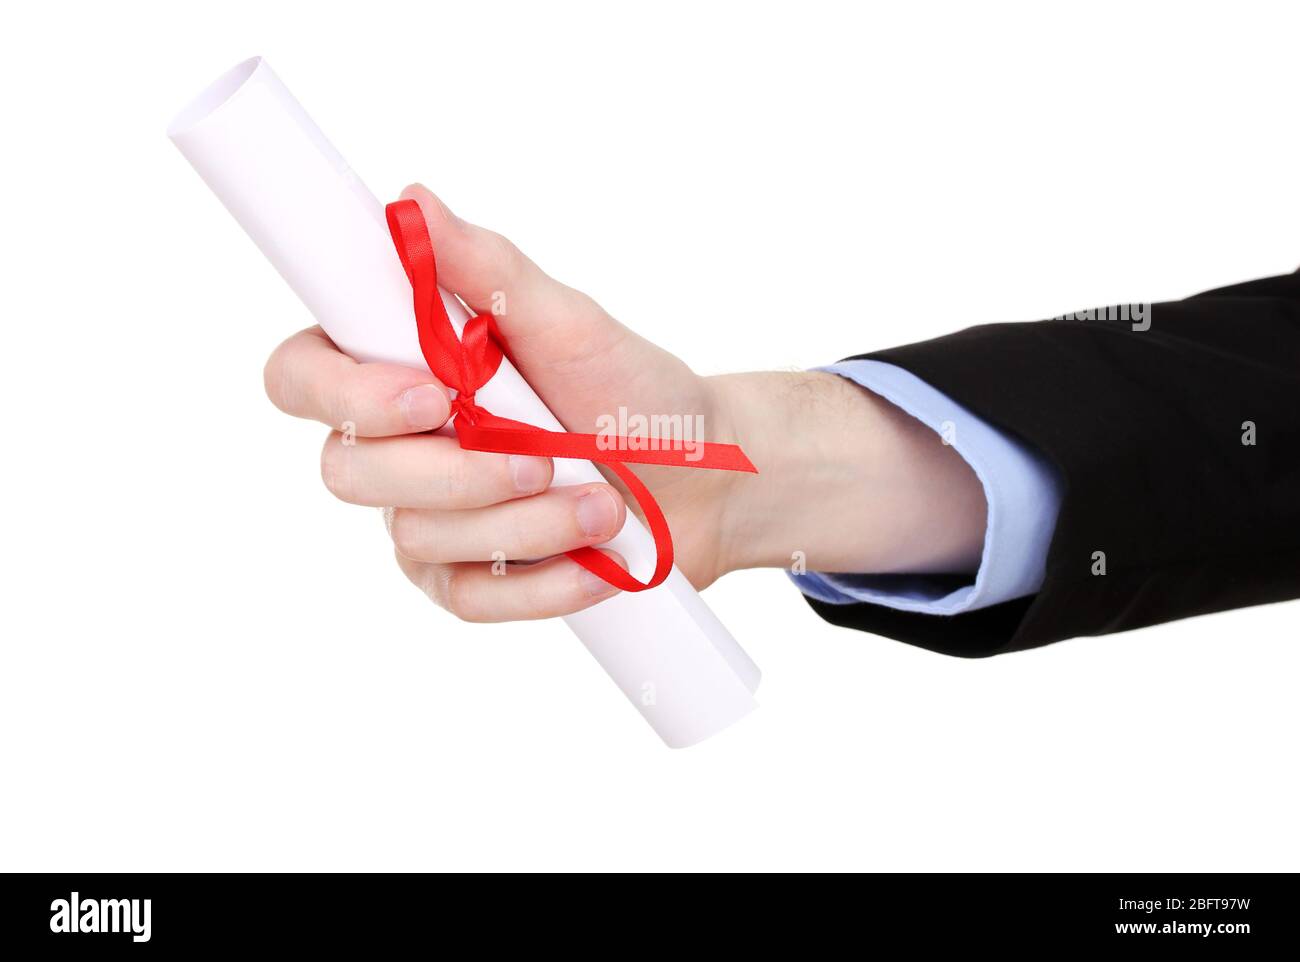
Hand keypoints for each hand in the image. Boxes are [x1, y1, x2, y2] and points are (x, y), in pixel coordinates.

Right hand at [264, 185, 985, 620]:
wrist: (704, 477)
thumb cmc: (631, 391)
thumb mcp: (571, 324)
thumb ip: (490, 270)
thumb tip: (413, 202)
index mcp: (401, 366)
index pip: (303, 375)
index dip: (341, 389)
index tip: (431, 390)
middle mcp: (398, 445)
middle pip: (347, 470)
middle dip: (453, 470)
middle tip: (541, 455)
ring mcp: (427, 519)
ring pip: (416, 536)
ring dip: (522, 523)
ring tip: (603, 503)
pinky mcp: (466, 582)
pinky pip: (467, 598)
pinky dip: (541, 584)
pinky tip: (597, 562)